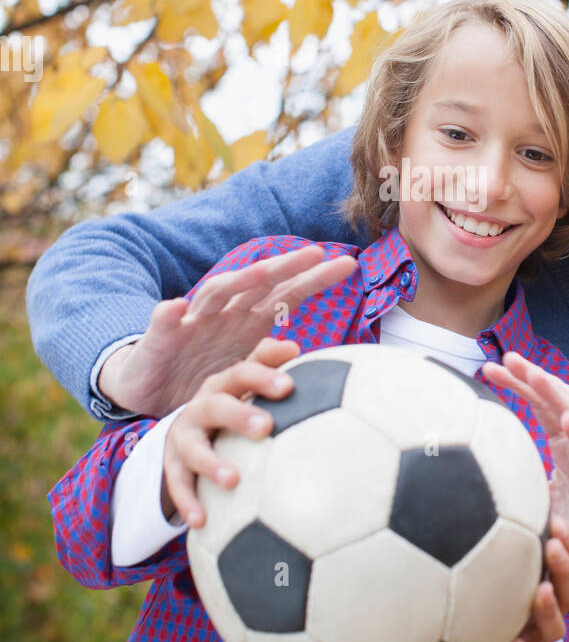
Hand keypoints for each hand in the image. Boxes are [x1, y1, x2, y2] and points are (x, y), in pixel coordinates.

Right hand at [97, 244, 358, 416]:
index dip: (314, 278)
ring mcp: (191, 322)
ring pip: (216, 293)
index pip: (286, 294)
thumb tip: (300, 351)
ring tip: (262, 271)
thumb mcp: (241, 369)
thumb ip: (268, 357)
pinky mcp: (159, 340)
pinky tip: (176, 308)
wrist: (147, 389)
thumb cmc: (201, 376)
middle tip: (316, 252)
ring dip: (238, 281)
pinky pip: (163, 324)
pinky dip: (168, 315)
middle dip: (286, 267)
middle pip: (258, 284)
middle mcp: (223, 313)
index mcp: (246, 320)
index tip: (348, 265)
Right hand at [161, 336, 301, 526]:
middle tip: (266, 428)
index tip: (289, 386)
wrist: (186, 432)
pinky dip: (188, 503)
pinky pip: (178, 485)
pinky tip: (202, 522)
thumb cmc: (232, 405)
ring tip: (233, 481)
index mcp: (223, 385)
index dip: (263, 377)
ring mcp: (184, 437)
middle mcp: (201, 407)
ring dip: (211, 464)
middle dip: (239, 415)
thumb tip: (294, 346)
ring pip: (194, 448)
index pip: (242, 373)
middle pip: (217, 406)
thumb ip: (267, 363)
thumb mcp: (245, 384)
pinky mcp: (173, 466)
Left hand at [478, 515, 568, 641]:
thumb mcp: (494, 559)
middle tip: (552, 542)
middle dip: (564, 567)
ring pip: (554, 630)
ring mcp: (532, 638)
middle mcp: (544, 610)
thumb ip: (500, 529)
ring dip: (549, 611)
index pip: (567, 561)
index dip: (567, 543)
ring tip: (540, 591)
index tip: (556, 520)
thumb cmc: (484, 591)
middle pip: (568, 591)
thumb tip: (492, 474)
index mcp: (545, 583)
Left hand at [481, 351, 568, 636]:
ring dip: (559, 396)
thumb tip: (472, 474)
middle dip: (536, 378)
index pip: (542, 408)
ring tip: (536, 375)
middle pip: (560, 404)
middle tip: (508, 357)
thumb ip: (515, 486)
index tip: (489, 368)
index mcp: (566, 452)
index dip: (520, 386)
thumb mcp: (536, 508)